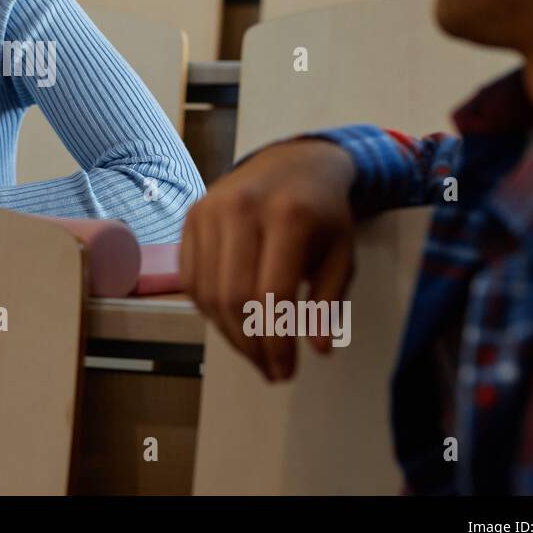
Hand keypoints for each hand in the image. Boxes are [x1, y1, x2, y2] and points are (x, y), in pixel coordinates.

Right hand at [180, 139, 356, 381]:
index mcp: (287, 216)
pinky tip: (232, 323)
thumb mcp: (342, 254)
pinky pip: (190, 279)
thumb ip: (329, 300)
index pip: (272, 294)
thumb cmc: (322, 213)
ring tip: (253, 354)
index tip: (286, 370)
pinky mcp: (191, 217)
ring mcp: (209, 210)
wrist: (291, 163)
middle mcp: (241, 208)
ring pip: (207, 293)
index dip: (276, 341)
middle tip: (269, 370)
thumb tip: (317, 349)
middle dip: (250, 345)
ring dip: (228, 335)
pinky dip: (208, 310)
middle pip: (233, 297)